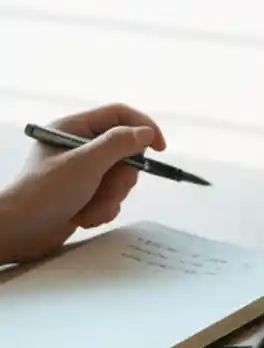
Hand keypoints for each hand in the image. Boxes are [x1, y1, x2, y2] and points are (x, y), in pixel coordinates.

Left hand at [0, 104, 165, 263]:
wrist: (18, 232)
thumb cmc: (44, 192)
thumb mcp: (85, 164)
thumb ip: (118, 145)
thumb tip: (147, 133)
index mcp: (72, 128)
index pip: (119, 115)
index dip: (143, 127)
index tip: (160, 148)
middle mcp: (79, 146)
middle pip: (125, 152)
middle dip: (121, 178)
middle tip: (107, 190)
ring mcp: (82, 171)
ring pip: (121, 178)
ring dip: (110, 198)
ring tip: (88, 209)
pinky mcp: (84, 193)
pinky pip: (112, 196)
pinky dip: (103, 209)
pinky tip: (83, 217)